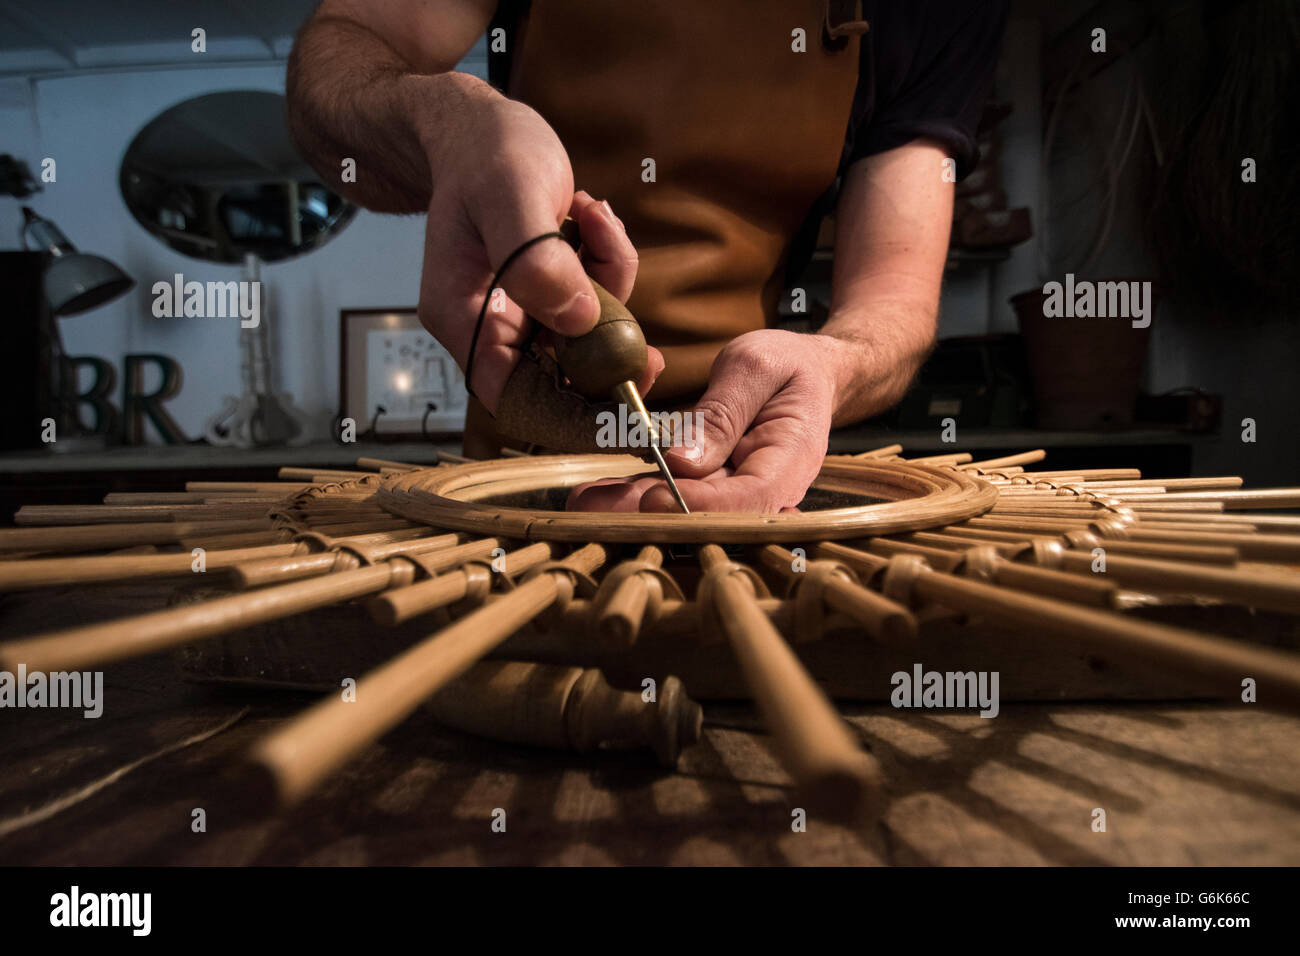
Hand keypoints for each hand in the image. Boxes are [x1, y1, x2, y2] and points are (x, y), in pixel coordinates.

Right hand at [415, 91, 660, 410]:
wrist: (480, 125)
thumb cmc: (484, 152)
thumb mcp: (509, 192)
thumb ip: (537, 259)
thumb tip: (579, 321)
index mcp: (464, 319)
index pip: (516, 400)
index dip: (569, 420)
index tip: (625, 415)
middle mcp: (492, 327)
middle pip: (559, 384)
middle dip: (610, 367)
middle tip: (652, 356)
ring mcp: (525, 313)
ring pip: (589, 340)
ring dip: (610, 287)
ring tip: (594, 220)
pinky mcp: (555, 294)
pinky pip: (599, 301)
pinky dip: (609, 262)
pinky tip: (592, 213)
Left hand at [568, 329, 859, 512]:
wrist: (806, 374)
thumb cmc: (788, 365)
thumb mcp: (756, 368)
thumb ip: (721, 414)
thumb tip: (683, 462)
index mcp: (791, 460)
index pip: (750, 498)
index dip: (702, 504)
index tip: (656, 496)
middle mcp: (767, 489)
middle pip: (711, 516)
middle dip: (651, 516)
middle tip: (598, 508)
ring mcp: (738, 492)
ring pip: (685, 511)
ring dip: (633, 509)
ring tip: (585, 502)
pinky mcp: (713, 486)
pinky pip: (675, 494)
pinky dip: (635, 493)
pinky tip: (596, 493)